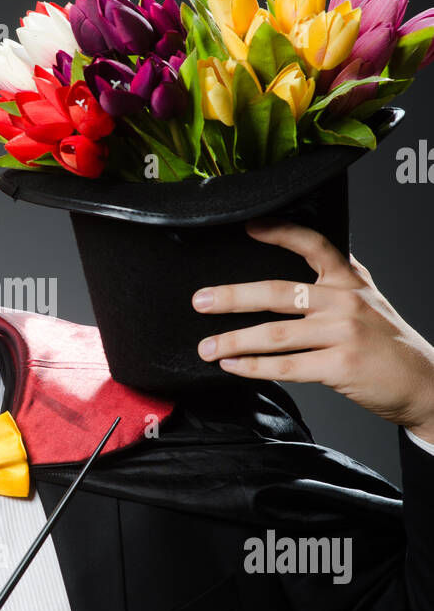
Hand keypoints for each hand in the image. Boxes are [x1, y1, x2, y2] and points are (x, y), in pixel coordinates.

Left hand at [191, 217, 433, 442]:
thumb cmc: (389, 343)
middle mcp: (346, 301)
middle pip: (278, 293)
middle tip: (200, 301)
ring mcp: (343, 333)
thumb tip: (299, 263)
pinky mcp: (340, 366)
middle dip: (232, 297)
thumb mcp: (370, 299)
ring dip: (234, 340)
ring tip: (207, 347)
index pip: (314, 244)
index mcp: (350, 279)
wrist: (425, 383)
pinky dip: (254, 367)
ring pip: (276, 334)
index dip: (280, 232)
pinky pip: (286, 366)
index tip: (248, 227)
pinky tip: (233, 366)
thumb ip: (339, 280)